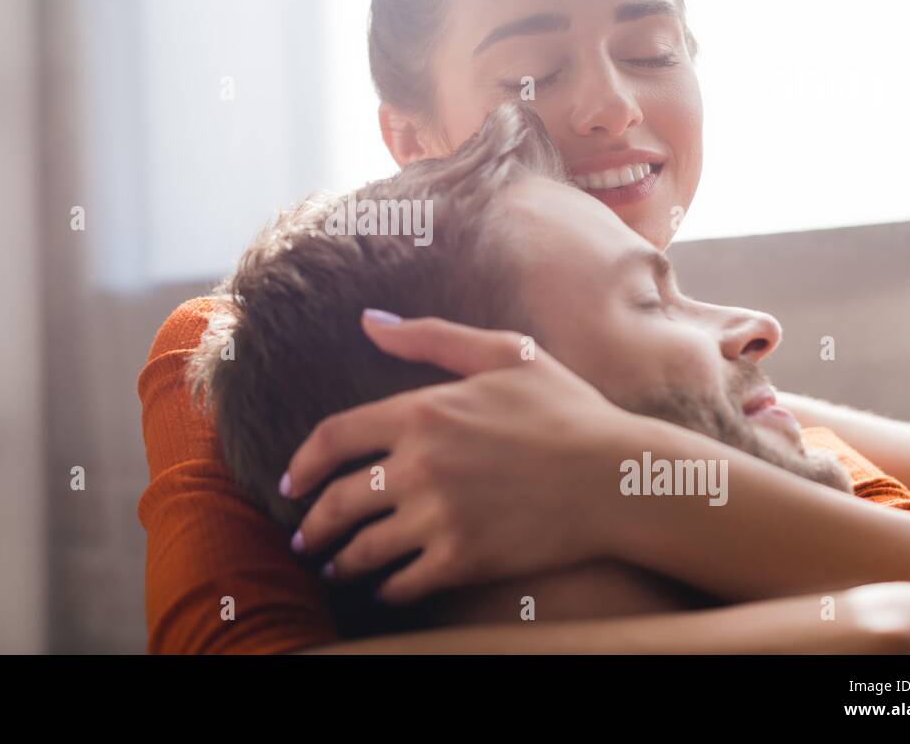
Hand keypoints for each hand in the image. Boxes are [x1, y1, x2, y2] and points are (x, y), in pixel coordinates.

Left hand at [282, 311, 640, 603]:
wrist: (618, 476)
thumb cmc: (565, 408)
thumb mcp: (503, 352)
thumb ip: (429, 336)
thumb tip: (368, 320)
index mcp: (423, 411)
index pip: (333, 438)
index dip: (302, 464)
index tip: (291, 483)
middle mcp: (420, 465)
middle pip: (337, 501)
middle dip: (312, 524)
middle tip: (304, 537)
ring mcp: (439, 516)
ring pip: (364, 548)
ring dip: (341, 561)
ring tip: (336, 566)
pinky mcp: (463, 559)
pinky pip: (403, 582)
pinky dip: (386, 588)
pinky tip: (385, 587)